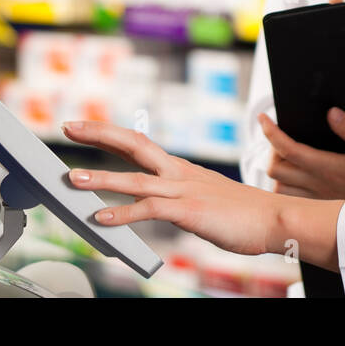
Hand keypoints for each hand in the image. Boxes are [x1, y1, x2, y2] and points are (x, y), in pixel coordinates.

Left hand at [62, 120, 281, 256]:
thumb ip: (181, 196)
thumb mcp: (206, 197)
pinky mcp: (189, 210)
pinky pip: (150, 210)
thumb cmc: (244, 213)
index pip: (139, 142)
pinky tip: (102, 218)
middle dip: (100, 135)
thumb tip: (161, 205)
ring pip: (136, 180)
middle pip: (135, 144)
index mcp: (181, 169)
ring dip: (102, 178)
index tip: (84, 127)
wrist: (274, 218)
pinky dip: (123, 214)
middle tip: (70, 127)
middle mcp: (179, 173)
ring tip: (74, 179)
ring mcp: (184, 190)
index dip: (110, 133)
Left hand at [260, 108, 344, 202]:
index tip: (265, 118)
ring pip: (279, 186)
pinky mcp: (322, 205)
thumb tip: (331, 112)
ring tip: (287, 154)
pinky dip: (284, 186)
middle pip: (276, 168)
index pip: (288, 149)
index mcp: (328, 167)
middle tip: (281, 135)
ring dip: (277, 169)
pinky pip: (291, 199)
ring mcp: (318, 198)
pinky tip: (295, 175)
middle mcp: (318, 184)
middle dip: (271, 149)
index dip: (271, 132)